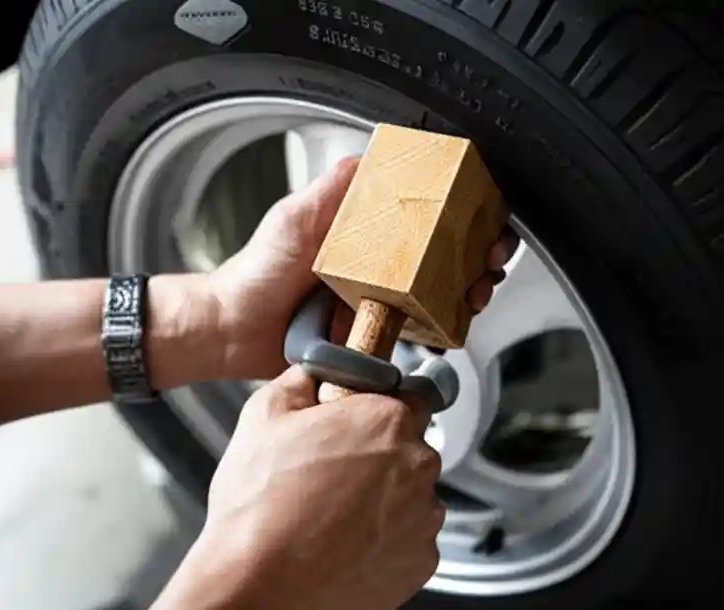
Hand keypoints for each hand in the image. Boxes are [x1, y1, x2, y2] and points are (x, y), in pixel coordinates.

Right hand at [197, 366, 443, 609]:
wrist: (260, 594)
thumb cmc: (259, 506)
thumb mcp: (263, 417)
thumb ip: (301, 382)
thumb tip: (316, 374)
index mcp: (388, 420)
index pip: (412, 396)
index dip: (381, 407)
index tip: (358, 423)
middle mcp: (419, 466)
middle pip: (410, 450)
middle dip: (378, 458)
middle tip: (329, 477)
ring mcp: (424, 519)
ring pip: (410, 499)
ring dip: (382, 504)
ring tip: (329, 522)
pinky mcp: (421, 565)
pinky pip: (408, 543)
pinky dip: (383, 545)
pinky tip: (341, 552)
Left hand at [209, 157, 515, 378]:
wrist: (233, 331)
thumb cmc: (256, 274)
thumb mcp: (294, 218)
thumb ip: (332, 190)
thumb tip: (368, 155)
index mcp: (368, 232)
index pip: (428, 214)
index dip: (465, 212)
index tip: (483, 213)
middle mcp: (381, 265)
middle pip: (449, 255)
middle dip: (481, 254)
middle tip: (491, 258)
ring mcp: (382, 303)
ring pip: (444, 294)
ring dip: (471, 290)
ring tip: (476, 290)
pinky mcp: (378, 338)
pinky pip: (421, 333)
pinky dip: (446, 327)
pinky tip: (455, 320)